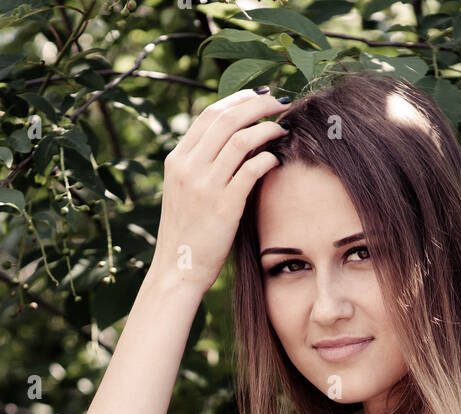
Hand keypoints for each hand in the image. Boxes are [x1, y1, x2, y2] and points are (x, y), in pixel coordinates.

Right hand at [149, 88, 289, 292]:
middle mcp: (188, 167)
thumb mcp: (184, 192)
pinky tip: (276, 159)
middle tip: (279, 103)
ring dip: (266, 128)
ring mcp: (205, 186)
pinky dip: (267, 158)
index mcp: (177, 160)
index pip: (210, 115)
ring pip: (241, 139)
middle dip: (257, 104)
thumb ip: (201, 166)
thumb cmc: (187, 234)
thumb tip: (231, 142)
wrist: (178, 269)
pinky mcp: (224, 206)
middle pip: (227, 119)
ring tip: (282, 128)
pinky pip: (251, 170)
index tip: (258, 96)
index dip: (237, 100)